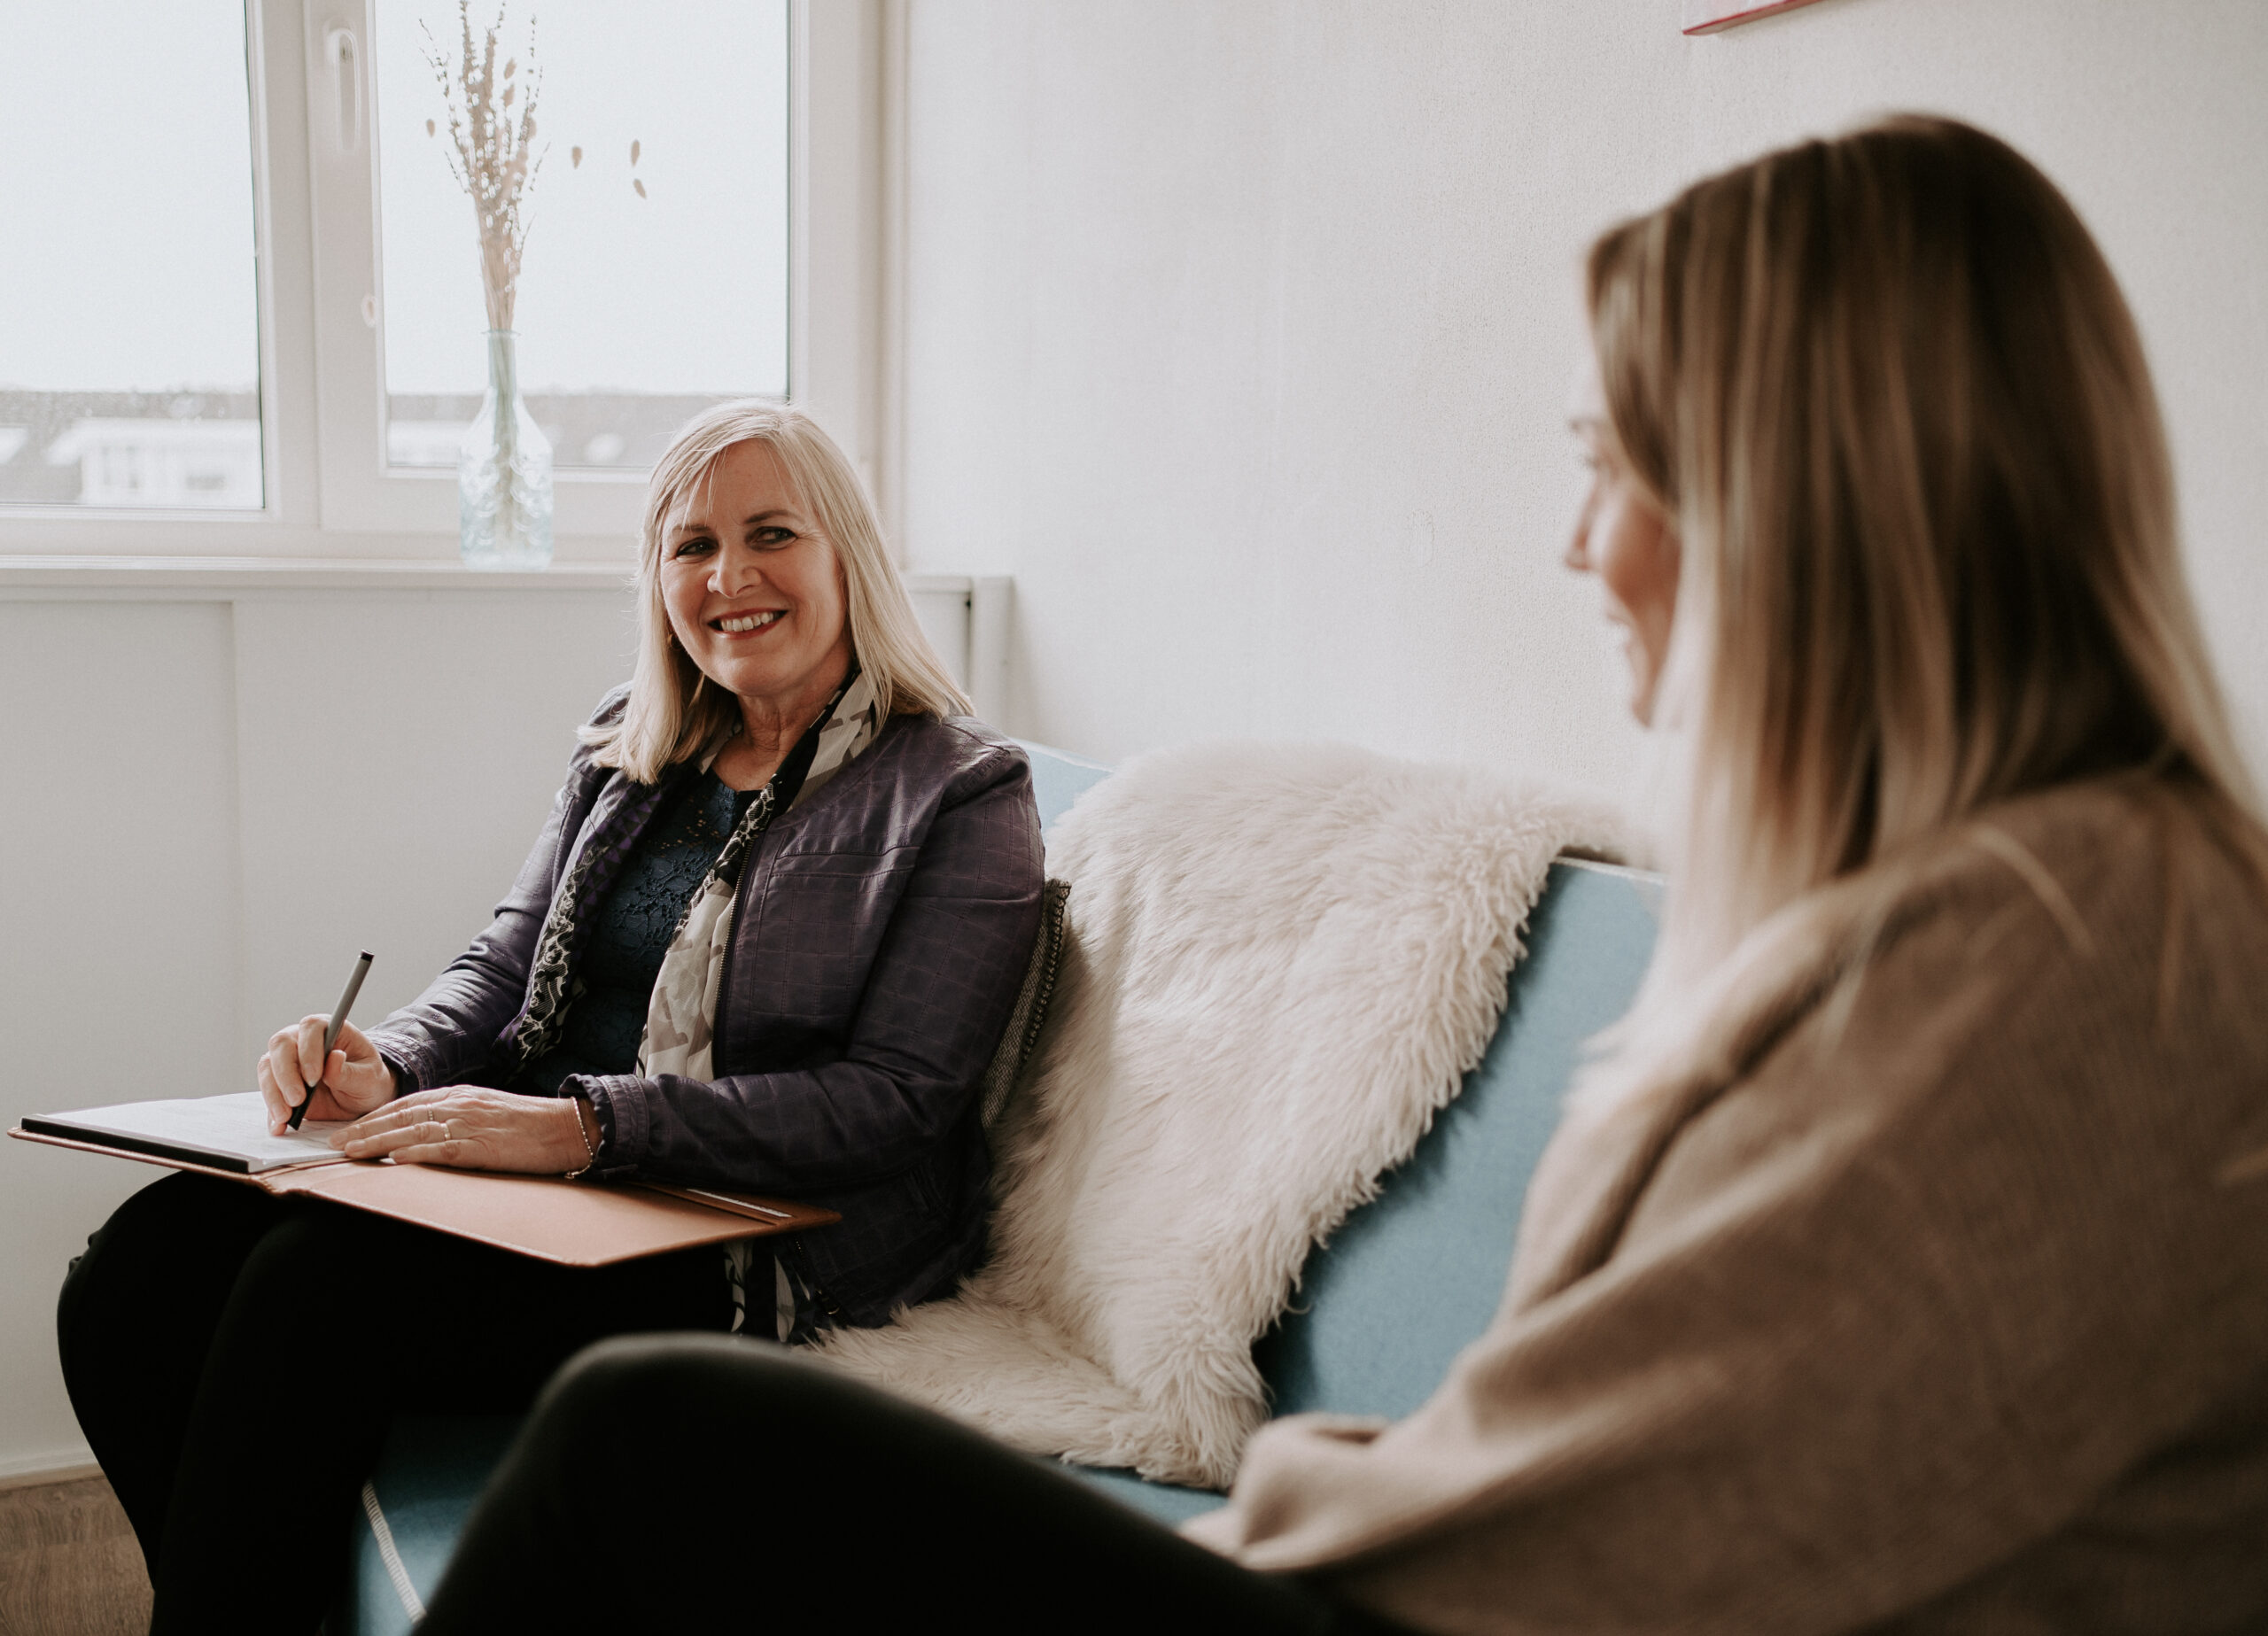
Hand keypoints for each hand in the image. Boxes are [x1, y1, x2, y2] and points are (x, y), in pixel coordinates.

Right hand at [258, 1018, 394, 1133]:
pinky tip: (278, 1125)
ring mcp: (286, 1060)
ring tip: (286, 1116)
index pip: (311, 1027)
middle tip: (298, 1100)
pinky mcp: (279, 1083)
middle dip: (286, 1075)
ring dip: (274, 1093)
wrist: (360, 1099)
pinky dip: (271, 1110)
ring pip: (268, 1067)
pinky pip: (268, 1092)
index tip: (314, 1077)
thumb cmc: (367, 1080)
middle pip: (281, 1045)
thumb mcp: (368, 1077)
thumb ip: (349, 1071)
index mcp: (328, 1029)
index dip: (308, 1050)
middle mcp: (302, 1040)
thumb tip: (334, 1057)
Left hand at [334, 1087, 596, 1173]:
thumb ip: (457, 1116)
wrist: (567, 1127)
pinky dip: (412, 1155)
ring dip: (375, 1143)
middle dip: (364, 1128)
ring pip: (410, 1132)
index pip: (406, 1104)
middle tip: (335, 1142)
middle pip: (400, 1116)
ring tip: (348, 1152)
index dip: (374, 1117)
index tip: (350, 1128)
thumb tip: (425, 1131)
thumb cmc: (530, 1124)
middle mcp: (458, 1106)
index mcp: (460, 1096)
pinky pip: (438, 1151)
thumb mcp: (488, 1110)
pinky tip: (391, 1161)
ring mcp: (468, 1125)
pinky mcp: (479, 1147)